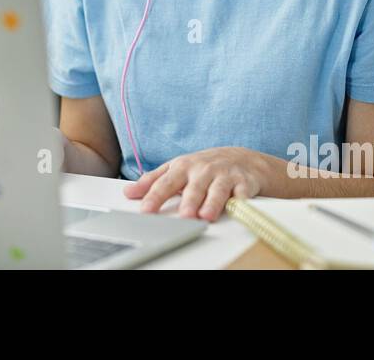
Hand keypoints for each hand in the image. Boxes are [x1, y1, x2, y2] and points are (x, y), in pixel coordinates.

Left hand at [122, 147, 272, 220]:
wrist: (243, 159)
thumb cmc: (204, 167)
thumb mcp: (177, 169)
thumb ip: (153, 181)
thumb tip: (129, 192)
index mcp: (183, 167)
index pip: (166, 183)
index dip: (155, 196)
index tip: (146, 210)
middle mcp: (203, 171)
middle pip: (194, 187)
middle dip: (188, 201)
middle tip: (182, 215)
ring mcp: (224, 176)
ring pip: (218, 191)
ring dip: (212, 203)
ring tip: (206, 215)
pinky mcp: (245, 183)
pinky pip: (243, 193)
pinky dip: (242, 200)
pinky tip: (238, 207)